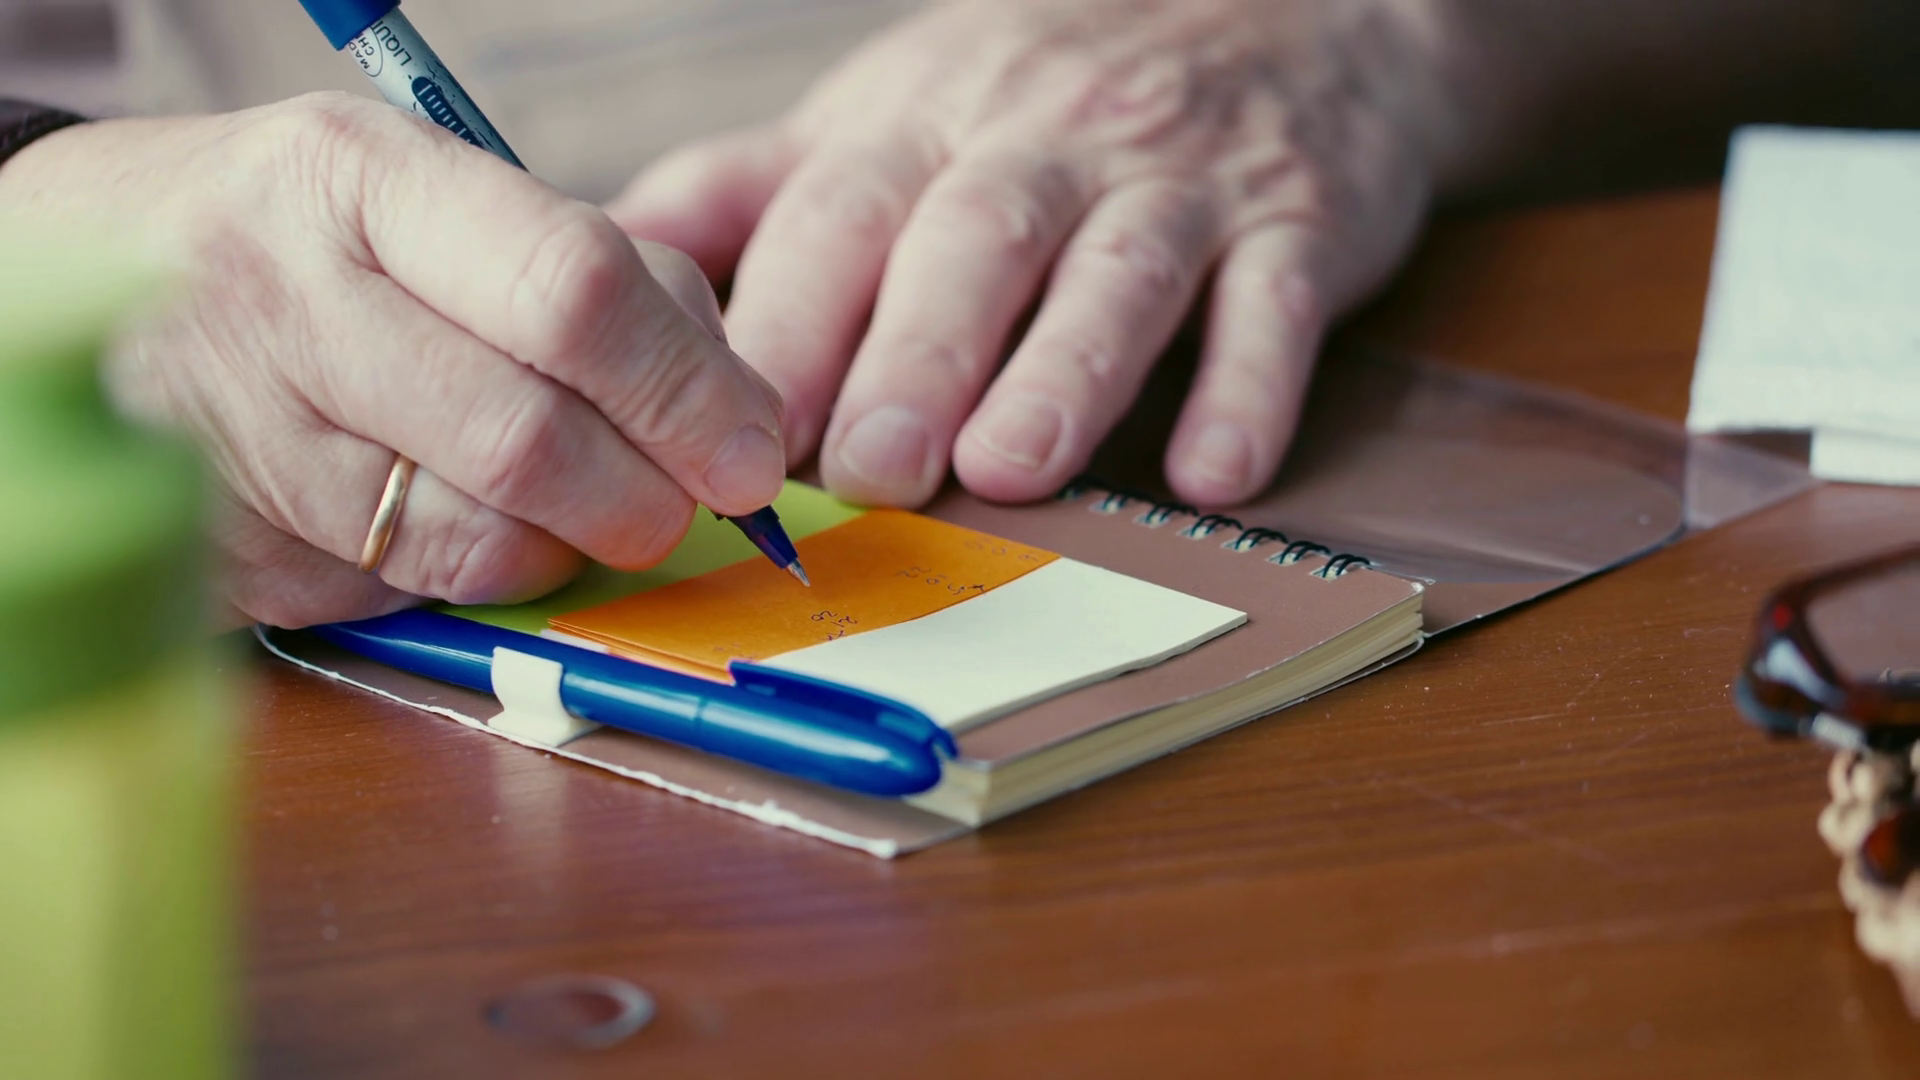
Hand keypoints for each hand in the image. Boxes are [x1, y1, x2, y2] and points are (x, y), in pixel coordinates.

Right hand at [0, 93, 786, 627]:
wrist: (76, 271)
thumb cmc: (309, 237)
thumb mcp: (440, 198)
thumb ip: (600, 280)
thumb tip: (738, 413)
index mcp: (365, 177)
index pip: (574, 291)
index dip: (689, 390)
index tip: (754, 454)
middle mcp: (287, 294)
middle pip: (531, 438)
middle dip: (646, 496)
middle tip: (684, 506)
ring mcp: (238, 428)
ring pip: (476, 538)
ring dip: (569, 546)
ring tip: (581, 508)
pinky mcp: (221, 537)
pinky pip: (406, 588)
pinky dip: (476, 574)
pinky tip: (465, 518)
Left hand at [610, 0, 1452, 506]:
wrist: (1276, 16)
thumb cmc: (1041, 104)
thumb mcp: (889, 117)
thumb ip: (756, 193)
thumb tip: (608, 259)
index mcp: (924, 128)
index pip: (839, 214)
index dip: (784, 322)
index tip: (725, 437)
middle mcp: (1046, 144)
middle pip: (974, 239)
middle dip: (918, 352)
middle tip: (872, 468)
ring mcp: (1177, 181)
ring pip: (1121, 266)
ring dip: (1068, 370)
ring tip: (1017, 468)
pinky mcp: (1298, 224)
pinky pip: (1277, 302)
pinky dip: (1248, 387)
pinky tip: (1213, 472)